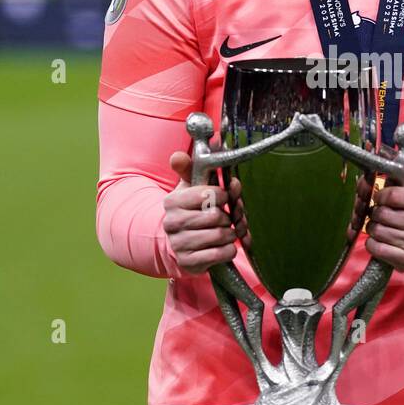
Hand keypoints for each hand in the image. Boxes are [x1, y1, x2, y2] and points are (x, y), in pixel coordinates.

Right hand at [163, 151, 247, 275]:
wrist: (173, 244)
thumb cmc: (188, 211)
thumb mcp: (188, 187)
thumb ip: (193, 167)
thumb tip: (206, 142)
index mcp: (173, 201)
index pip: (209, 194)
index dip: (223, 195)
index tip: (223, 197)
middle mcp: (173, 222)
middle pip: (217, 216)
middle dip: (228, 216)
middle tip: (227, 217)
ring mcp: (179, 244)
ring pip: (221, 235)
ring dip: (230, 233)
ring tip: (225, 231)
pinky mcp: (189, 262)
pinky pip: (221, 254)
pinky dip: (228, 250)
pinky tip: (224, 246)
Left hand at [361, 145, 403, 272]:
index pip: (393, 196)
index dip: (381, 195)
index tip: (381, 197)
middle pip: (383, 214)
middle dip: (376, 212)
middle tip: (380, 213)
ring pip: (378, 232)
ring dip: (373, 228)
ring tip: (381, 225)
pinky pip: (378, 249)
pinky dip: (373, 244)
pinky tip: (380, 240)